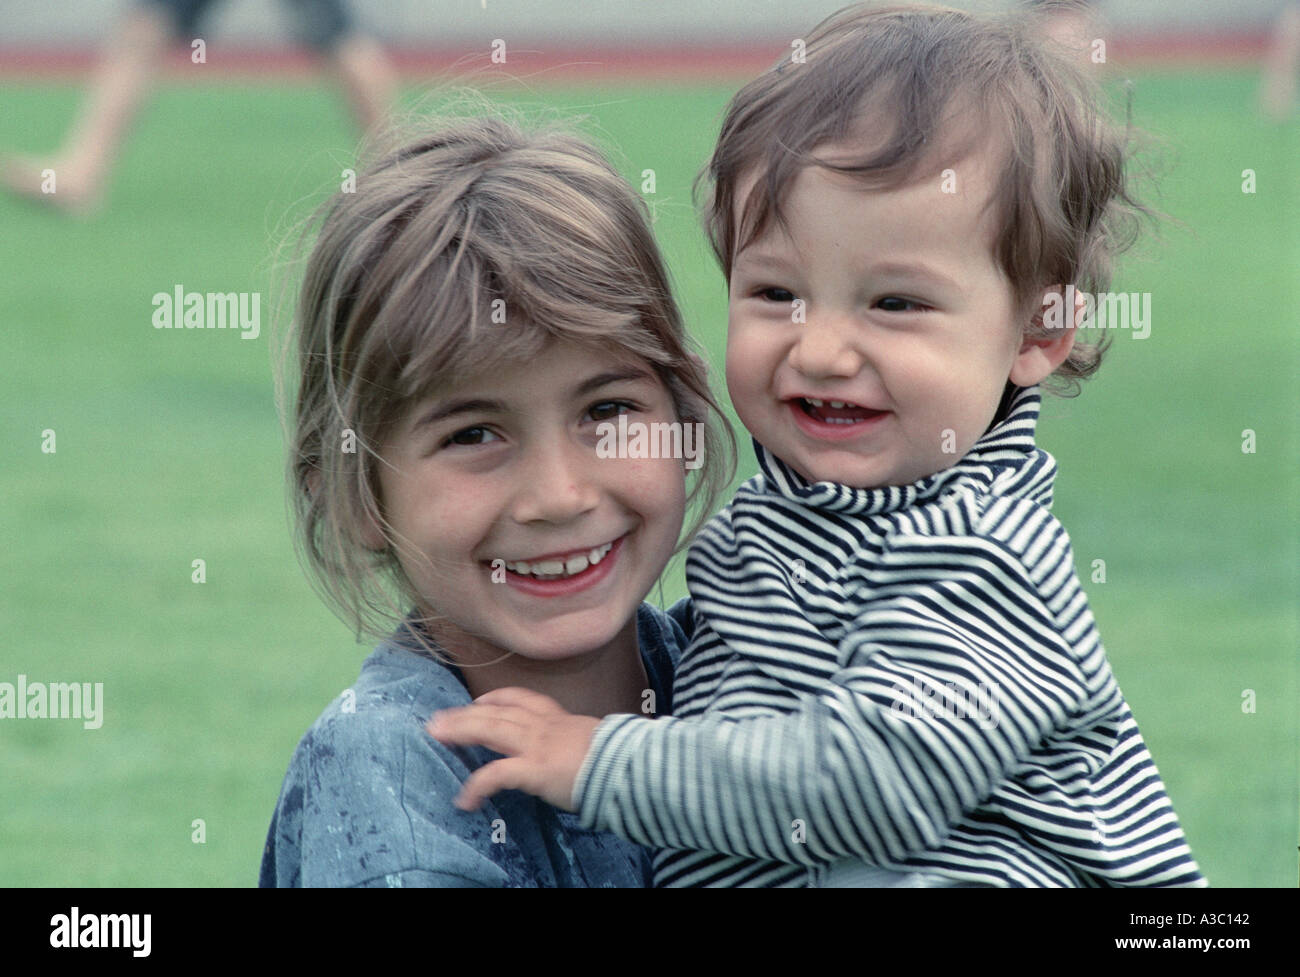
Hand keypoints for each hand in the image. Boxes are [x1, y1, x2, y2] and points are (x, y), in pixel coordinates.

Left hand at [426, 687, 600, 812]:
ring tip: (437, 735)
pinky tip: (465, 800)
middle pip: (496, 711)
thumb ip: (577, 741)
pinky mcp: (533, 769)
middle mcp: (543, 726)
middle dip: (465, 713)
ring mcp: (536, 745)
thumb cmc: (617, 758)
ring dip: (460, 730)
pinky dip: (476, 786)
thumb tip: (576, 752)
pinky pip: (496, 774)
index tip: (480, 701)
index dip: (498, 699)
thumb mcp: (594, 739)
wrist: (628, 766)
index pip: (523, 699)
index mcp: (559, 719)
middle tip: (438, 718)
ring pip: (489, 729)